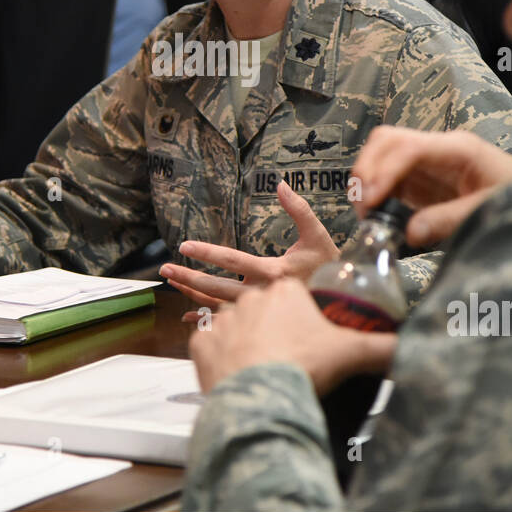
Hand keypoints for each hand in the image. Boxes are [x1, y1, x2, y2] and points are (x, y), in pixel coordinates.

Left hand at [160, 180, 337, 321]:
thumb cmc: (332, 271)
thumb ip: (300, 210)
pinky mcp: (258, 327)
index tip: (184, 245)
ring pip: (218, 306)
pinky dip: (205, 320)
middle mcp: (263, 296)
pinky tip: (188, 317)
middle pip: (217, 288)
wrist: (346, 312)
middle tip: (165, 270)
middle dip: (188, 278)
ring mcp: (259, 316)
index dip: (208, 253)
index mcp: (275, 274)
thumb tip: (281, 184)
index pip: (234, 260)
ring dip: (192, 295)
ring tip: (172, 285)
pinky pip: (228, 325)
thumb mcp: (319, 237)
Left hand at [189, 278, 395, 394]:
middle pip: (264, 311)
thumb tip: (408, 348)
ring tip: (261, 368)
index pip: (294, 296)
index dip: (302, 318)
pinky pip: (208, 346)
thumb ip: (384, 347)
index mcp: (285, 291)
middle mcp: (250, 298)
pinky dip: (220, 359)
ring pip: (235, 327)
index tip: (308, 339)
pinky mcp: (201, 344)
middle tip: (285, 359)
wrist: (261, 396)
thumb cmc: (304, 367)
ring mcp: (222, 320)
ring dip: (244, 344)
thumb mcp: (352, 353)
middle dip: (273, 332)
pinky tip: (234, 373)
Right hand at [352, 128, 511, 245]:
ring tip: (366, 212)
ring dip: (367, 178)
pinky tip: (376, 212)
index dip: (383, 171)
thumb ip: (450, 220)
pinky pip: (390, 176)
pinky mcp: (424, 179)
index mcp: (459, 149)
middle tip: (362, 206)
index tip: (370, 201)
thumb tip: (409, 232)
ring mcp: (429, 161)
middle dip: (367, 169)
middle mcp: (439, 148)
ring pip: (383, 154)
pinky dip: (376, 190)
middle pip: (388, 140)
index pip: (409, 147)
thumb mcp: (490, 211)